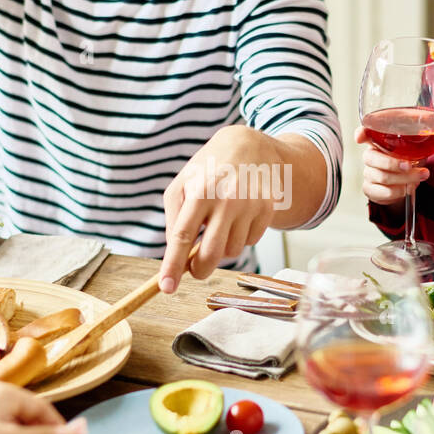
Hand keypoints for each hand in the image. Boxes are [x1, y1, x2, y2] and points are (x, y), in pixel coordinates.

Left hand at [159, 126, 278, 289]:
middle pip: (211, 254)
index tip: (166, 287)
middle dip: (200, 269)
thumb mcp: (183, 184)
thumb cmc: (210, 168)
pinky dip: (240, 238)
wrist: (250, 146)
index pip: (182, 237)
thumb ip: (174, 219)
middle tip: (195, 268)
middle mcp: (227, 199)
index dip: (173, 265)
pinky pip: (250, 242)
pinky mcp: (268, 209)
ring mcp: (251, 205)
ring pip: (232, 251)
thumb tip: (175, 254)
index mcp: (200, 191)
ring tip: (219, 226)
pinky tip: (238, 218)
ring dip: (221, 248)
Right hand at [355, 124, 429, 204]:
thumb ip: (417, 144)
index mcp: (378, 143)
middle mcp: (370, 157)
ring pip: (383, 177)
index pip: (364, 134)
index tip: (360, 137)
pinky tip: (408, 188)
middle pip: (372, 158)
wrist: (402, 187)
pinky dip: (400, 191)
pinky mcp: (370, 189)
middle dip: (393, 163)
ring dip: (405, 178)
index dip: (361, 134)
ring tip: (421, 176)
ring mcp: (368, 174)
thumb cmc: (407, 163)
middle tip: (410, 165)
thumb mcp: (413, 151)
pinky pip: (385, 192)